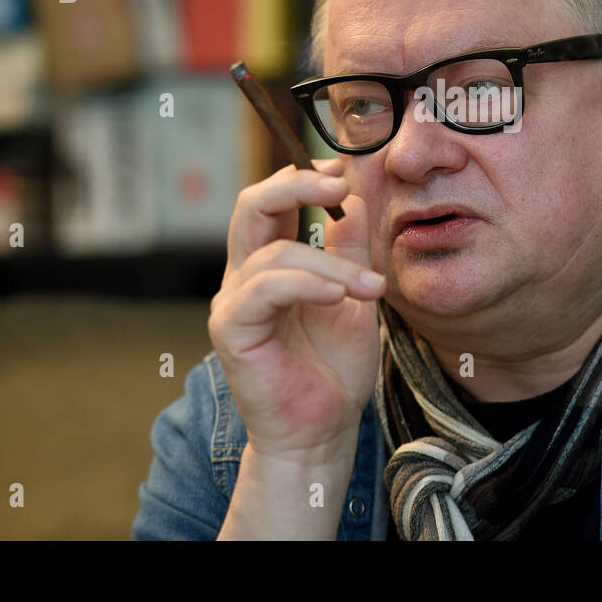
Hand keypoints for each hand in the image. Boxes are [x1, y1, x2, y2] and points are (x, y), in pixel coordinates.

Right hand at [209, 158, 384, 463]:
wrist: (325, 429)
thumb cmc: (335, 367)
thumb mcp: (355, 294)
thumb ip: (351, 246)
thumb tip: (356, 195)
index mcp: (271, 262)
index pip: (273, 199)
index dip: (305, 177)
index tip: (346, 172)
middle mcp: (245, 275)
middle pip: (252, 204)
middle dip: (297, 185)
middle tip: (340, 186)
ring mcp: (234, 301)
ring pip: (273, 250)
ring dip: (331, 264)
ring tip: (370, 288)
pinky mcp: (231, 330)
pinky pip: (264, 289)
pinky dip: (306, 285)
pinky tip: (338, 298)